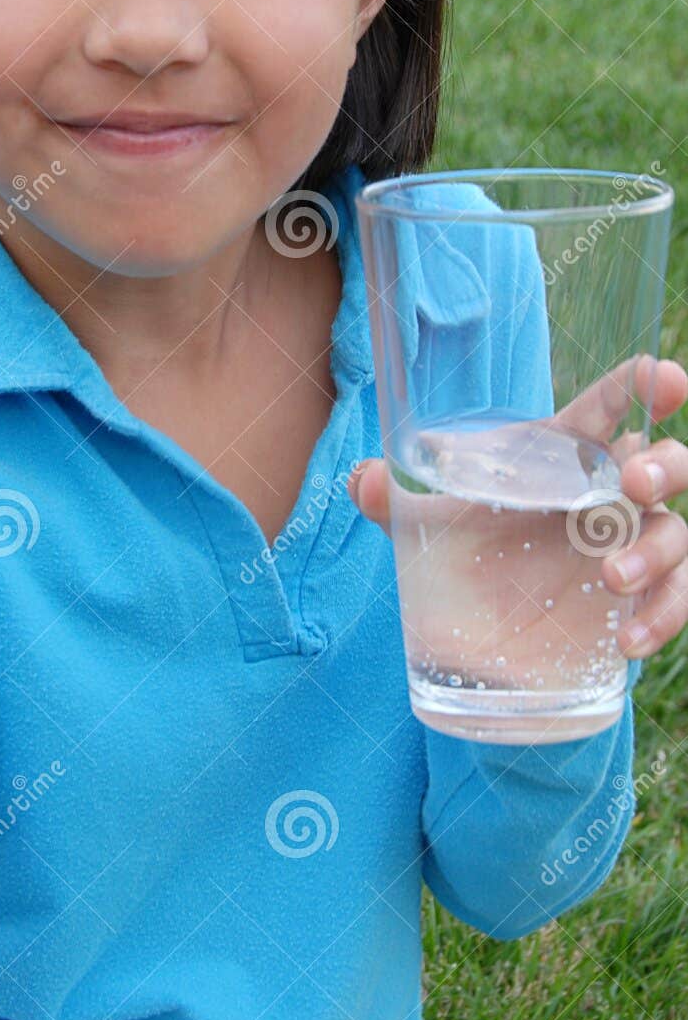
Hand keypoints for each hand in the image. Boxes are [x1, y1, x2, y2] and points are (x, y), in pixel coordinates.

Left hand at [347, 354, 687, 671]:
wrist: (478, 642)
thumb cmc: (466, 559)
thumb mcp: (426, 530)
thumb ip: (396, 501)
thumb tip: (362, 479)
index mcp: (565, 458)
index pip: (608, 410)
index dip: (641, 386)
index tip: (665, 377)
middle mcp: (609, 497)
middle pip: (668, 463)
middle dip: (665, 464)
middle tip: (634, 482)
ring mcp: (631, 549)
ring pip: (676, 535)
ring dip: (655, 552)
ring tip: (612, 576)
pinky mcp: (640, 603)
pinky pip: (676, 602)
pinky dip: (660, 618)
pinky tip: (627, 640)